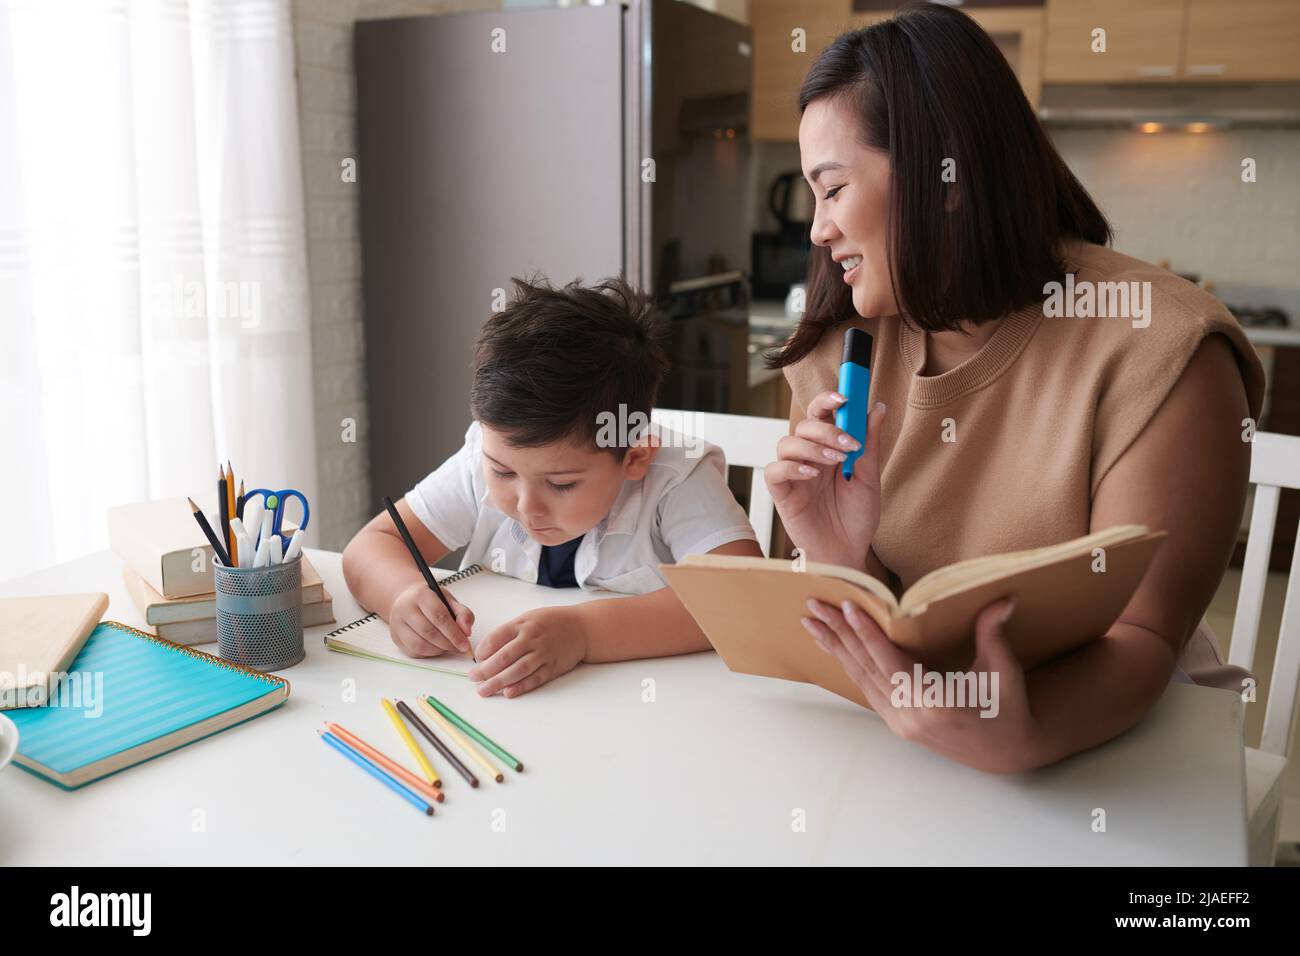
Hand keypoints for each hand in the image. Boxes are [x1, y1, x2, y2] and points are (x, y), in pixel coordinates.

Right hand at [388, 582, 473, 657]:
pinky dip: (429, 654)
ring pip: (419, 645)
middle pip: (428, 632)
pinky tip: (437, 648)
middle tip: (459, 648)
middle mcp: (405, 608)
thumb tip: (466, 632)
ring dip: (438, 650)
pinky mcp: (395, 637)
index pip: (438, 615)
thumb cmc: (432, 601)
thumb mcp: (450, 601)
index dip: (454, 633)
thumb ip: (463, 614)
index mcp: (421, 594)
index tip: (465, 644)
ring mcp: (397, 624)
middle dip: (448, 644)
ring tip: (448, 647)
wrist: (407, 600)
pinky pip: (413, 652)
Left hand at [468, 606, 587, 698]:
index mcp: (523, 624)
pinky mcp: (553, 667)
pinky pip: (534, 679)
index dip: (483, 650)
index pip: (497, 637)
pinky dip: (521, 687)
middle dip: (485, 670)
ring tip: (484, 690)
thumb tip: (486, 651)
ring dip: (498, 682)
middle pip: (504, 657)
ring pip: (517, 670)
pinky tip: (508, 693)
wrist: (582, 628)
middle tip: (473, 678)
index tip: (476, 659)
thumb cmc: (551, 623)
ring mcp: (543, 654)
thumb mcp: (528, 618)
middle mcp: (532, 638)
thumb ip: (509, 632)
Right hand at [764, 391, 886, 568]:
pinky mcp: (781, 492)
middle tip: (849, 445)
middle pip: (804, 424)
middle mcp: (809, 457)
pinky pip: (774, 470)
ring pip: (787, 442)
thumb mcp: (869, 478)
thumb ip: (870, 443)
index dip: (827, 400)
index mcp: (829, 449)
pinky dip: (792, 467)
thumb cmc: (857, 517)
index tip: (845, 397)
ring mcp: (793, 474)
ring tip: (835, 463)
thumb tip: (877, 408)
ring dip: (812, 447)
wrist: (848, 551)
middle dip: (827, 429)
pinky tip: (812, 475)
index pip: (821, 414)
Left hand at [801, 595, 1043, 772]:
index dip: (867, 633)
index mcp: (935, 704)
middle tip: (814, 606)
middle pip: (867, 668)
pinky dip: (851, 665)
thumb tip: (1005, 598)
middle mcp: (911, 716)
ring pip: (861, 679)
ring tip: (813, 624)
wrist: (1006, 752)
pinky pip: (868, 689)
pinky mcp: (898, 724)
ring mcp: (901, 723)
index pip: (890, 662)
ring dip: (837, 649)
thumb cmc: (1007, 708)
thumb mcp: (1003, 671)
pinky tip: (836, 647)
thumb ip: (993, 633)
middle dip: (838, 634)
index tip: (846, 606)